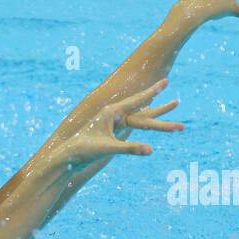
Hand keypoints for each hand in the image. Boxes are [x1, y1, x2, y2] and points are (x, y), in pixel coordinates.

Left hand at [58, 79, 183, 166]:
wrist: (69, 157)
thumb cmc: (85, 150)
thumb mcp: (109, 149)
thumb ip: (130, 148)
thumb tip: (151, 150)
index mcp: (111, 112)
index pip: (136, 100)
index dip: (152, 92)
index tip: (165, 81)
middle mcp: (113, 114)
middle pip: (140, 106)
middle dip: (156, 99)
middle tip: (169, 85)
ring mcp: (112, 122)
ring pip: (138, 115)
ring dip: (153, 111)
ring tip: (168, 104)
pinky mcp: (111, 131)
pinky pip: (132, 122)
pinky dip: (142, 117)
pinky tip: (146, 112)